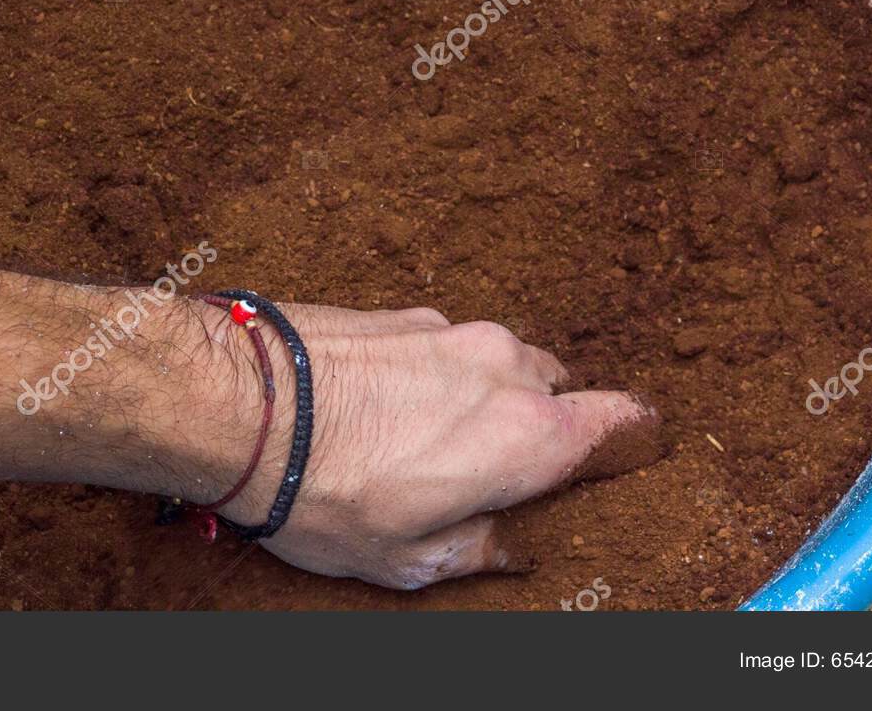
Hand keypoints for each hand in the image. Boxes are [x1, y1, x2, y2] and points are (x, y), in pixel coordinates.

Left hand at [188, 302, 660, 588]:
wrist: (239, 403)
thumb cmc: (326, 491)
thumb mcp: (408, 559)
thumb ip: (478, 551)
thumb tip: (511, 547)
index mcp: (529, 435)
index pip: (624, 422)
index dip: (632, 441)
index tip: (622, 459)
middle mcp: (507, 369)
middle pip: (562, 390)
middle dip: (543, 425)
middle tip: (496, 469)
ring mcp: (456, 331)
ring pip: (504, 362)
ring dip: (487, 396)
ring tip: (429, 441)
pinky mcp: (408, 312)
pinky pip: (449, 345)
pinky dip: (437, 374)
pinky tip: (387, 408)